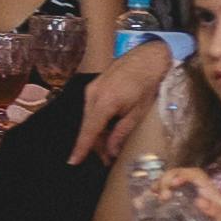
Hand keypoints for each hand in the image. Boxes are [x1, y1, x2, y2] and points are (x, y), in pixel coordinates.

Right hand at [70, 43, 176, 160]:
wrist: (147, 58)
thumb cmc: (147, 84)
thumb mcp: (138, 113)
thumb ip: (121, 132)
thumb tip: (111, 151)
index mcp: (105, 102)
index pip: (90, 130)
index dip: (82, 148)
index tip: (73, 161)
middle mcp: (92, 95)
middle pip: (88, 126)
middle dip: (95, 144)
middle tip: (107, 158)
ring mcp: (91, 89)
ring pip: (89, 118)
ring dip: (97, 133)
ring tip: (109, 145)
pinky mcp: (93, 86)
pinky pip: (91, 109)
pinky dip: (98, 121)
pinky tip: (108, 127)